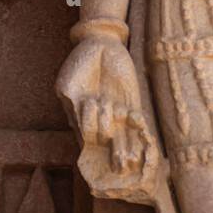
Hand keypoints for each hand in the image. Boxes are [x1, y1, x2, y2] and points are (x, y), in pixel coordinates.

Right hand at [57, 36, 158, 200]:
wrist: (100, 45)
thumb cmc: (80, 63)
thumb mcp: (67, 83)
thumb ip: (71, 104)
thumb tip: (76, 123)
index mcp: (83, 116)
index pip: (88, 136)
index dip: (93, 149)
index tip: (95, 162)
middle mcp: (101, 117)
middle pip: (108, 140)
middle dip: (114, 153)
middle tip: (120, 167)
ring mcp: (116, 110)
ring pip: (123, 133)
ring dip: (128, 147)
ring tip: (132, 162)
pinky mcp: (131, 101)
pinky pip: (136, 119)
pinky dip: (139, 130)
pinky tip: (146, 141)